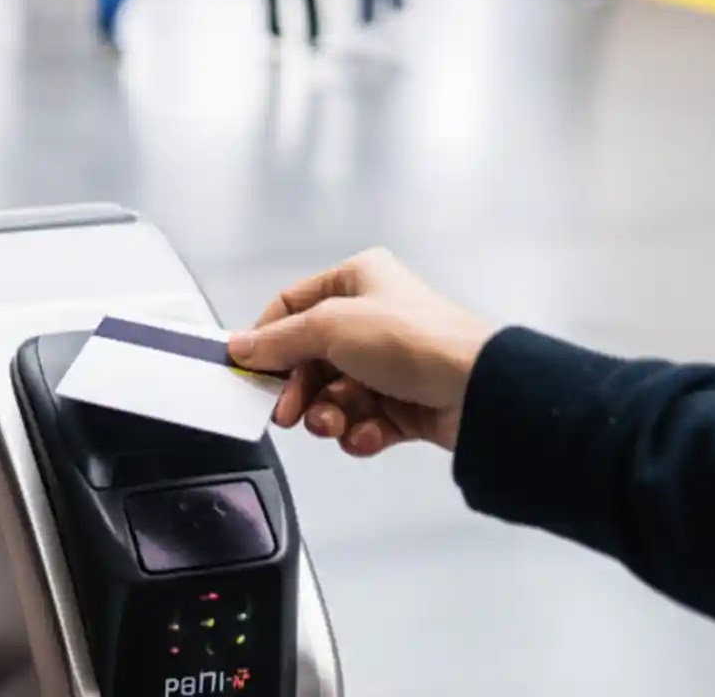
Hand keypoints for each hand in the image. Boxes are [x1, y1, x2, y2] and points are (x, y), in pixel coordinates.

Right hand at [228, 248, 495, 454]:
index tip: (248, 370)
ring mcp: (390, 363)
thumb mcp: (330, 327)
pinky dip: (360, 432)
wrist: (476, 388)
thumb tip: (238, 347)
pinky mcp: (406, 403)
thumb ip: (278, 341)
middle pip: (310, 358)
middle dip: (298, 390)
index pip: (293, 306)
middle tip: (286, 413)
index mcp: (358, 280)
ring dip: (327, 415)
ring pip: (335, 395)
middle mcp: (373, 317)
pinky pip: (364, 421)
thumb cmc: (409, 340)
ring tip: (334, 425)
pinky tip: (367, 434)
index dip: (267, 338)